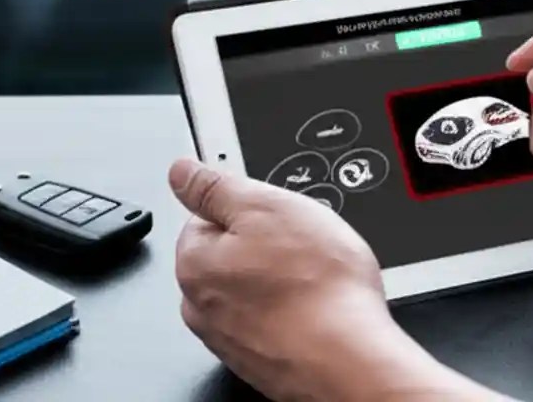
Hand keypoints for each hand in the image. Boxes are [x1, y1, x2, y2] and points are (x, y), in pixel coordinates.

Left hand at [170, 159, 504, 400]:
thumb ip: (215, 186)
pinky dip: (295, 312)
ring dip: (283, 281)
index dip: (250, 209)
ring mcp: (231, 339)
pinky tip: (319, 307)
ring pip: (255, 291)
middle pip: (231, 256)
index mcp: (194, 263)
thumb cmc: (318, 289)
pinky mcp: (261, 361)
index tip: (276, 214)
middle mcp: (202, 307)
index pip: (207, 217)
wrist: (350, 361)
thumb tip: (181, 171)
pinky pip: (275, 321)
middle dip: (267, 246)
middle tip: (303, 245)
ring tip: (316, 278)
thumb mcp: (266, 207)